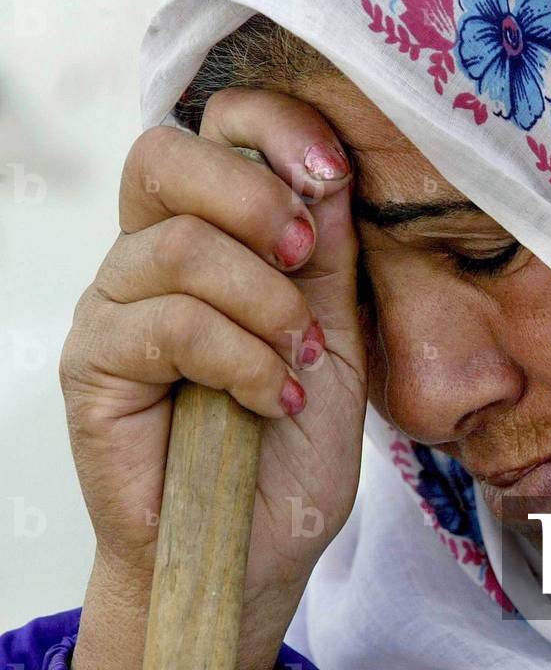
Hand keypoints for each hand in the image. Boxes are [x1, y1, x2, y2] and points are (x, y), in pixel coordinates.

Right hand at [60, 88, 366, 668]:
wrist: (261, 542)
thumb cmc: (295, 440)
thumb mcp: (333, 332)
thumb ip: (326, 252)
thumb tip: (329, 166)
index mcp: (209, 236)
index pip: (212, 133)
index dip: (271, 129)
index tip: (332, 175)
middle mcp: (148, 258)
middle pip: (165, 158)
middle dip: (256, 198)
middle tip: (304, 259)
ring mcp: (113, 309)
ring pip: (182, 248)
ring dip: (267, 306)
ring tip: (298, 363)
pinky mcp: (95, 366)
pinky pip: (173, 326)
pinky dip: (244, 360)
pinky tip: (271, 398)